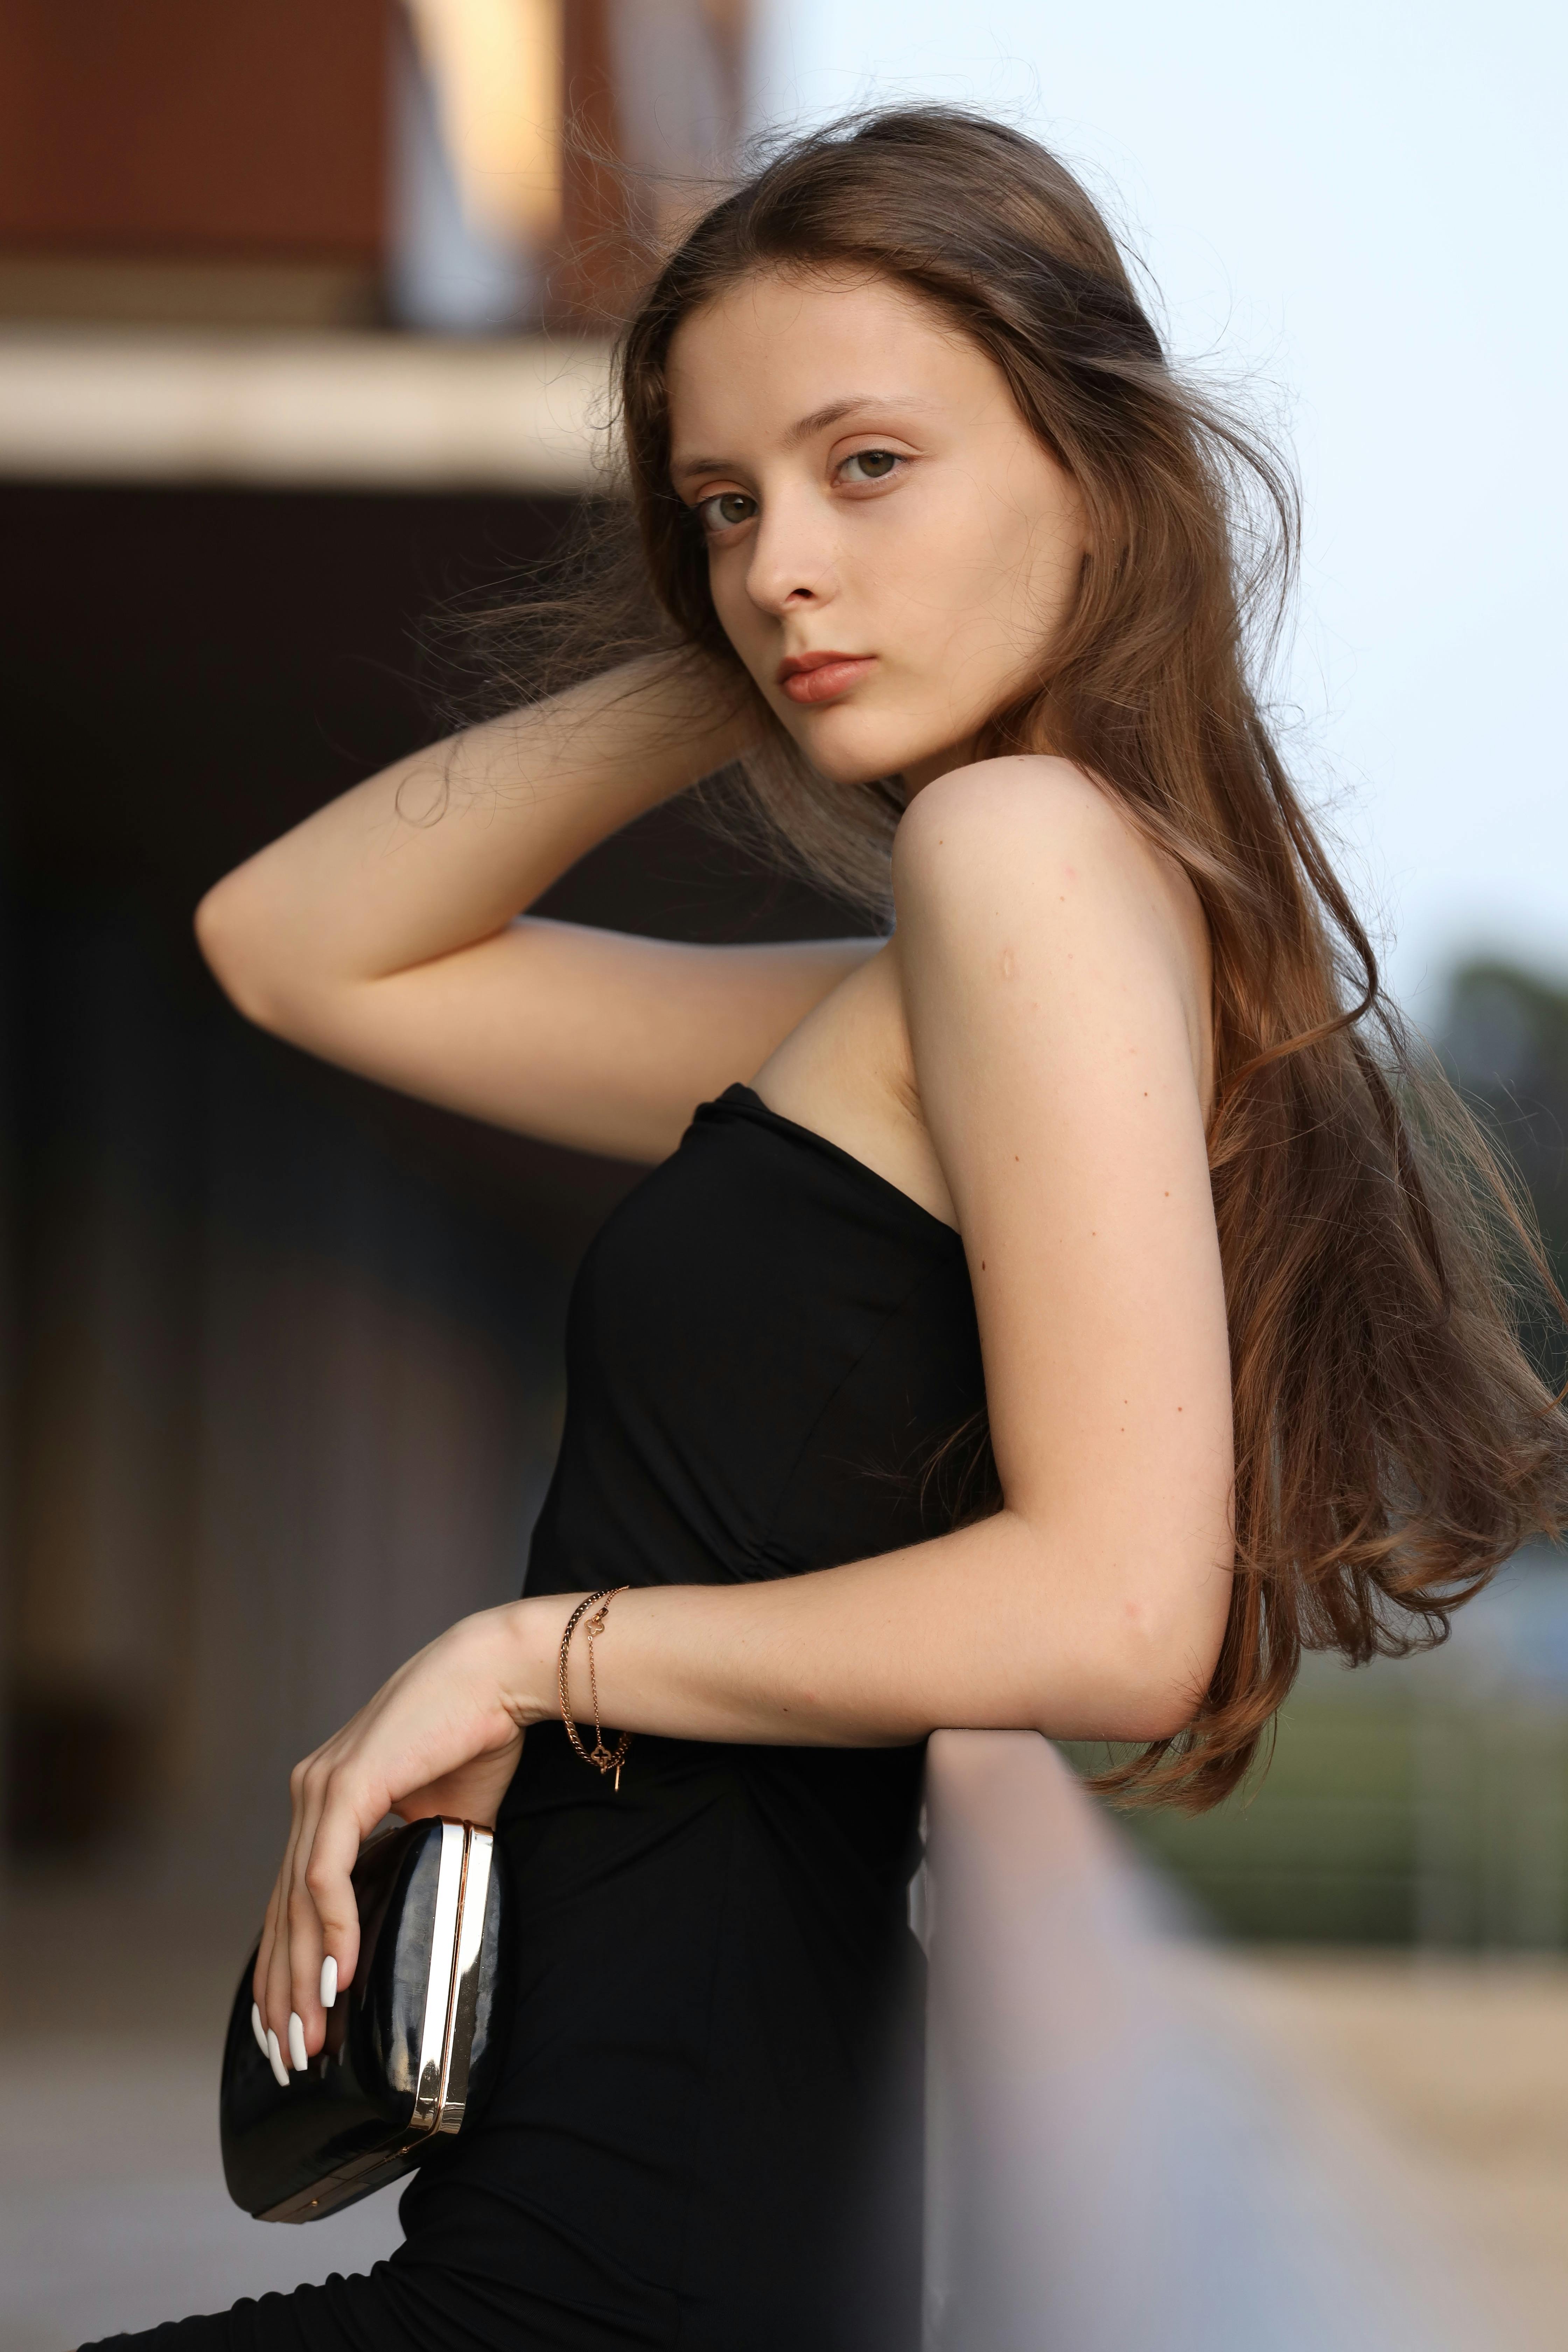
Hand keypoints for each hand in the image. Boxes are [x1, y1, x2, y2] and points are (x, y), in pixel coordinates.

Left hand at [251, 1599, 561, 2083]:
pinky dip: (330, 1927)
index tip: (290, 2025)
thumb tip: (420, 1916)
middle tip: (292, 2056)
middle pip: (281, 1912)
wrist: (500, 1674)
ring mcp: (323, 1787)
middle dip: (283, 1992)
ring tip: (312, 2034)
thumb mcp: (441, 1816)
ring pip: (295, 1902)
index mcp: (328, 1799)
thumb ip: (415, 1860)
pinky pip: (325, 1873)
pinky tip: (340, 1973)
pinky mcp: (348, 1785)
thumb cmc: (476, 1735)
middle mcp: (312, 1792)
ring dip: (303, 1976)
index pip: (289, 1899)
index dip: (285, 1967)